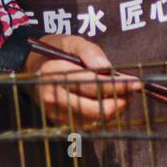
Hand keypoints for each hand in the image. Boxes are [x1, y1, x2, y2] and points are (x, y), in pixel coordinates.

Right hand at [23, 34, 137, 127]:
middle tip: (131, 90)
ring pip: (96, 120)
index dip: (118, 85)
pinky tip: (108, 101)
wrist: (31, 69)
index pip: (92, 84)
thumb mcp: (71, 42)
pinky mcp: (60, 124)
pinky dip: (104, 115)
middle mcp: (53, 98)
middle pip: (96, 108)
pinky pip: (90, 125)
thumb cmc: (55, 52)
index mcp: (53, 74)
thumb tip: (108, 69)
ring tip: (121, 94)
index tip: (136, 82)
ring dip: (114, 109)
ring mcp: (56, 114)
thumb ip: (90, 52)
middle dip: (120, 100)